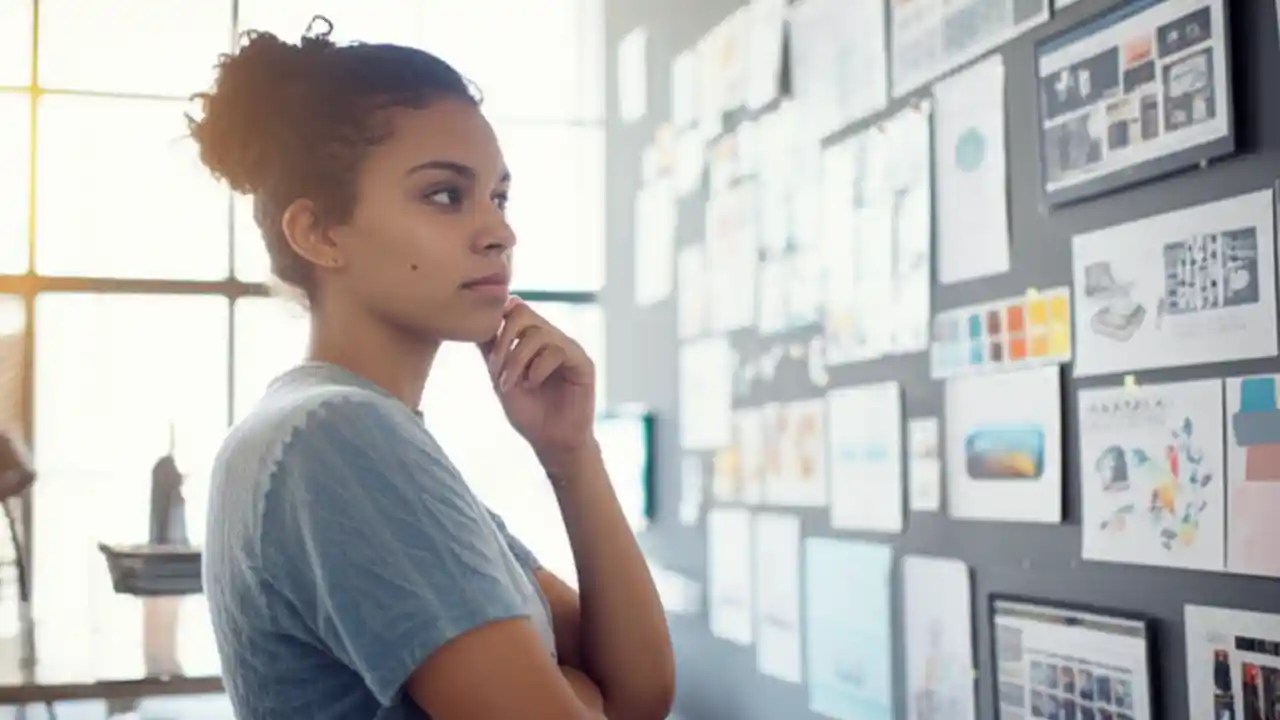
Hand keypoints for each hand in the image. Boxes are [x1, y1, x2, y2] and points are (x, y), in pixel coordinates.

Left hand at [479, 297, 597, 467]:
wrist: (551, 442)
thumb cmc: (528, 413)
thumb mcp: (500, 378)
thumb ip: (491, 350)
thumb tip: (475, 323)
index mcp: (531, 339)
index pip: (514, 309)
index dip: (496, 320)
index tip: (487, 347)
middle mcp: (551, 338)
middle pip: (523, 312)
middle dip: (503, 339)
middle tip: (495, 368)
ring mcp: (567, 348)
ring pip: (538, 332)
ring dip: (517, 358)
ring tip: (511, 383)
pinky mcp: (582, 362)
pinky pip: (557, 350)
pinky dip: (538, 367)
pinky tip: (532, 384)